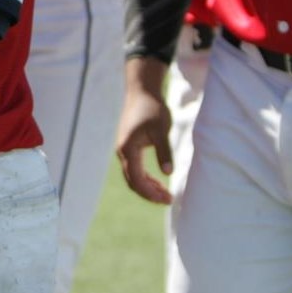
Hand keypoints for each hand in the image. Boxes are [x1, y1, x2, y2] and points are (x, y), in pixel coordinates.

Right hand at [115, 81, 174, 203]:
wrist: (141, 92)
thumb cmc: (152, 109)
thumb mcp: (161, 129)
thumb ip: (164, 151)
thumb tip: (168, 173)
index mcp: (128, 149)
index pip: (137, 179)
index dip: (151, 193)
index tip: (168, 199)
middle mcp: (122, 152)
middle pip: (133, 182)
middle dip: (149, 194)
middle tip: (169, 200)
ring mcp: (123, 150)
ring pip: (132, 176)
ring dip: (147, 187)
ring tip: (166, 193)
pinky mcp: (127, 147)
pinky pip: (133, 169)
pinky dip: (145, 178)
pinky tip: (157, 181)